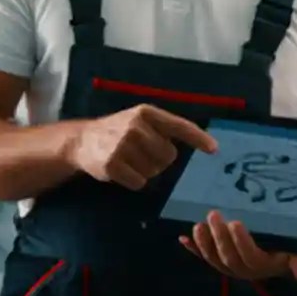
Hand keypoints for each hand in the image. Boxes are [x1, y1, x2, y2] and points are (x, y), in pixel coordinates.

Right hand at [67, 104, 217, 189]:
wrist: (82, 140)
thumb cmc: (117, 130)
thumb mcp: (140, 120)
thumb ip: (164, 129)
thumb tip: (201, 144)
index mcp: (146, 113)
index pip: (178, 125)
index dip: (198, 138)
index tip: (214, 149)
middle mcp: (135, 126)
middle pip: (169, 156)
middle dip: (160, 160)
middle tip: (142, 154)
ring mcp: (122, 145)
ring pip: (154, 171)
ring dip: (145, 171)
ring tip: (128, 160)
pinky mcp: (112, 164)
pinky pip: (139, 182)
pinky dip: (133, 181)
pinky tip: (121, 170)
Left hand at [180, 210, 296, 280]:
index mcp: (272, 265)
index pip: (252, 259)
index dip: (241, 243)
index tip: (236, 222)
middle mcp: (254, 269)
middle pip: (231, 260)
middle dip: (219, 239)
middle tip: (213, 214)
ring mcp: (240, 263)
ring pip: (218, 260)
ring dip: (204, 245)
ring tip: (197, 226)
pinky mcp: (231, 256)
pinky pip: (211, 256)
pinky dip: (196, 249)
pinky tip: (183, 239)